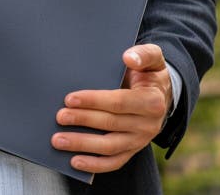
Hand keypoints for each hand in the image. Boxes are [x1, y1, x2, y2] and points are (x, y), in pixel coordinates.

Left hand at [51, 44, 172, 173]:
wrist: (161, 94)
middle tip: (59, 116)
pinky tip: (74, 161)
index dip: (94, 101)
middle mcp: (148, 124)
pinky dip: (94, 165)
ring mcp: (140, 140)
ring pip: (109, 146)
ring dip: (82, 144)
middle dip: (82, 120)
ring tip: (58, 140)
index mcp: (152, 101)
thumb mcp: (152, 58)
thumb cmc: (148, 73)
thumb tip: (128, 57)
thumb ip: (143, 54)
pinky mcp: (132, 150)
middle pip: (110, 124)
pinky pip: (114, 162)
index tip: (70, 98)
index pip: (119, 102)